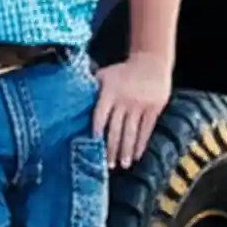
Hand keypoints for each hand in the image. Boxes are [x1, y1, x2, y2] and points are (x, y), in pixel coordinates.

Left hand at [93, 52, 172, 168]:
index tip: (94, 144)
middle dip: (112, 148)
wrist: (151, 61)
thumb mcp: (105, 75)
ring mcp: (140, 106)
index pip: (100, 114)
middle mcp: (124, 100)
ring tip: (123, 165)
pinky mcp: (153, 109)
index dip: (97, 129)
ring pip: (132, 132)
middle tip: (108, 165)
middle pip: (116, 128)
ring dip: (126, 150)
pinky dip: (141, 144)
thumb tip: (73, 102)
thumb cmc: (123, 71)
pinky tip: (136, 156)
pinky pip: (147, 130)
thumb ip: (92, 88)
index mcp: (109, 92)